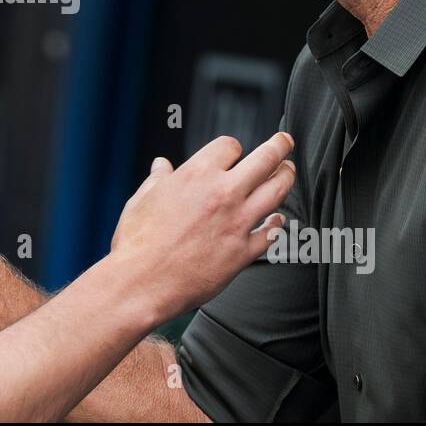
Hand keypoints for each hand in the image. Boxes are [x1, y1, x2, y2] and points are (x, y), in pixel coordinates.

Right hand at [110, 132, 295, 321]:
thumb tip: (162, 166)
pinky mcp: (244, 252)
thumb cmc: (137, 242)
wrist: (142, 283)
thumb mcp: (141, 200)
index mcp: (196, 175)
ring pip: (277, 191)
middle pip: (266, 159)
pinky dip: (277, 224)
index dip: (232, 147)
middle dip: (279, 146)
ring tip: (288, 172)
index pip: (229, 145)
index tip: (234, 151)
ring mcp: (237, 222)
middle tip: (285, 142)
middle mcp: (223, 193)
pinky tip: (278, 220)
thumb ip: (157, 179)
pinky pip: (271, 233)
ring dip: (286, 178)